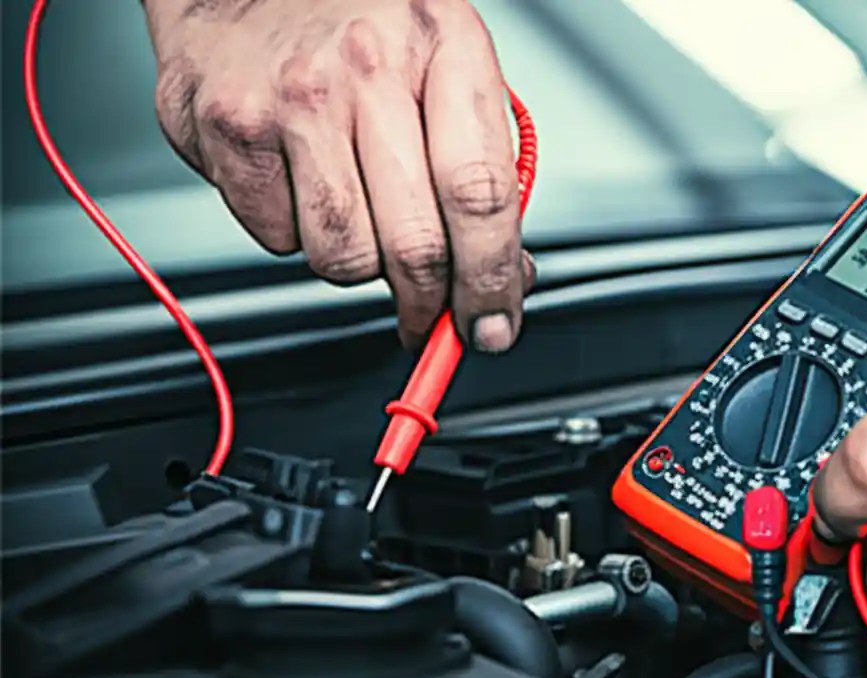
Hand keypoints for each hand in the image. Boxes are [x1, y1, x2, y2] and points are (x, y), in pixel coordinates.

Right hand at [144, 0, 533, 349]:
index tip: (493, 323)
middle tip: (432, 316)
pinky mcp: (225, 128)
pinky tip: (299, 177)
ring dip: (358, 261)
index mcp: (443, 48)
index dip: (492, 279)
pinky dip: (294, 230)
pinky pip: (276, 239)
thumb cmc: (363, 18)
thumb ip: (482, 166)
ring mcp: (289, 100)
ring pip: (341, 257)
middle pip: (413, 244)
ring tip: (356, 209)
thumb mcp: (448, 64)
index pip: (480, 195)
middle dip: (431, 305)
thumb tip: (505, 275)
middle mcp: (365, 70)